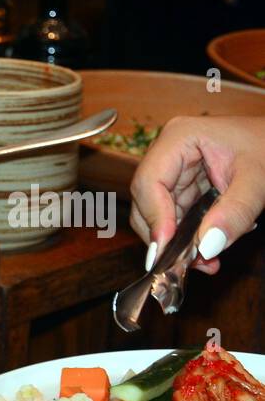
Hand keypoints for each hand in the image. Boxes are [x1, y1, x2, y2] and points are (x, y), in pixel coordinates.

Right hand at [128, 115, 264, 274]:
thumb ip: (235, 211)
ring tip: (206, 260)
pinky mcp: (182, 187)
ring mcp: (173, 171)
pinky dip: (188, 237)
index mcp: (179, 138)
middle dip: (166, 236)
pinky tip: (208, 248)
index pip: (150, 182)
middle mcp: (167, 154)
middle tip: (190, 263)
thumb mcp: (259, 179)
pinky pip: (174, 218)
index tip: (165, 249)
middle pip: (146, 203)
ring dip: (177, 242)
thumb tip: (208, 245)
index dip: (155, 218)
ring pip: (158, 215)